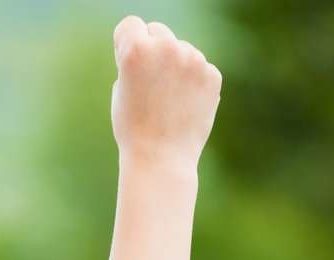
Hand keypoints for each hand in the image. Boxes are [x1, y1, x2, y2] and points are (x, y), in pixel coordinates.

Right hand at [111, 17, 221, 168]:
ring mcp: (193, 59)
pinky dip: (194, 84)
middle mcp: (166, 47)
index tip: (128, 64)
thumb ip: (136, 62)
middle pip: (158, 31)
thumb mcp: (121, 90)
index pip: (130, 25)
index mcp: (136, 49)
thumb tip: (153, 48)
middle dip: (153, 51)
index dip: (126, 45)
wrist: (161, 161)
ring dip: (176, 67)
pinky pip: (200, 69)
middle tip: (150, 86)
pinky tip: (184, 107)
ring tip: (168, 102)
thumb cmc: (133, 130)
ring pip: (181, 50)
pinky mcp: (212, 74)